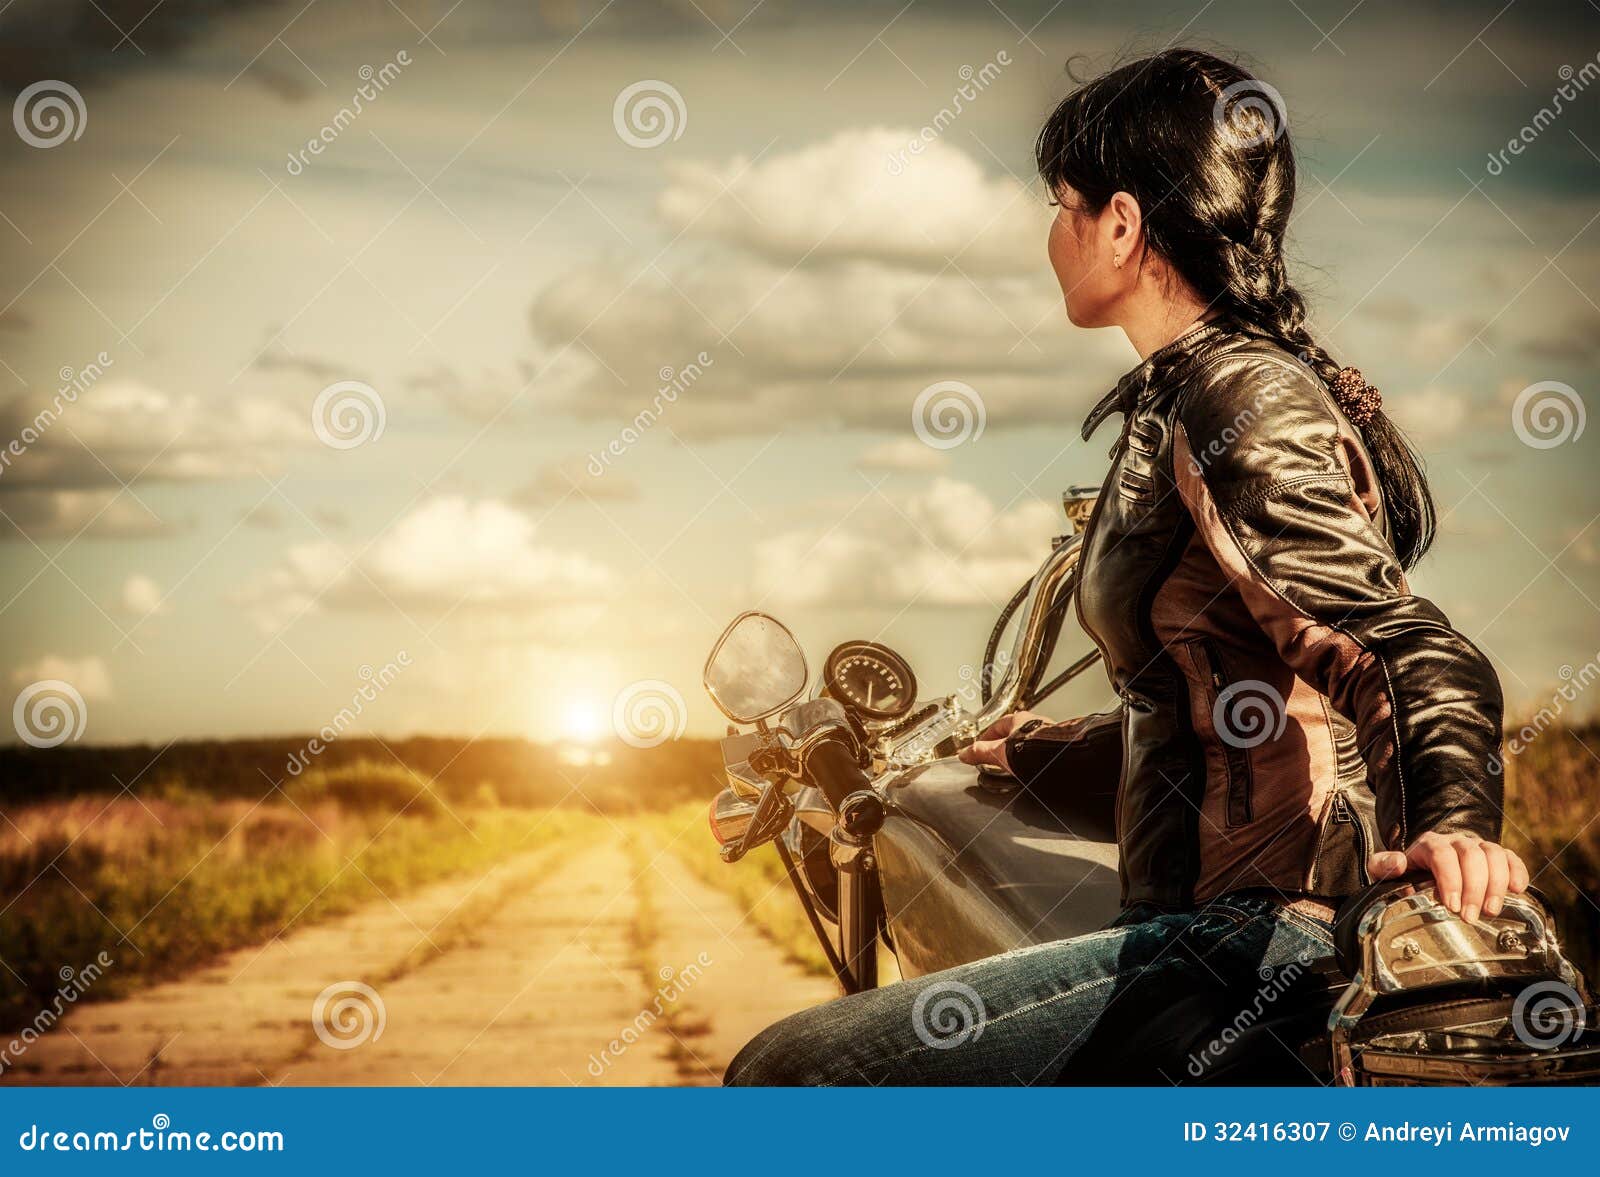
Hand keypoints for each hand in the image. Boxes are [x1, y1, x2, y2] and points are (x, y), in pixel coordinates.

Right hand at [956, 711, 1050, 775]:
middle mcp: (1035, 723)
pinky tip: (1030, 768)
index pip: (998, 725)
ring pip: (1029, 741)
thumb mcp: (997, 753)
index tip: (982, 745)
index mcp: (1019, 719)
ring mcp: (1048, 734)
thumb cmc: (1032, 750)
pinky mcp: (1057, 747)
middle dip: (1005, 744)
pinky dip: (1033, 758)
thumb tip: (964, 754)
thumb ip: (979, 752)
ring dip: (1020, 751)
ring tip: (1014, 765)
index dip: (987, 736)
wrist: (1056, 761)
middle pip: (1014, 733)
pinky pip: (1041, 750)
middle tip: (997, 756)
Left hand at [1367, 831, 1530, 922]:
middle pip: (1471, 855)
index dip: (1450, 879)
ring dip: (1496, 884)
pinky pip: (1510, 857)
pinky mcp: (1495, 856)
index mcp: (1429, 844)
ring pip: (1494, 854)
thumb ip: (1382, 865)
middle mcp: (1455, 841)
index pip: (1442, 854)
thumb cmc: (1406, 873)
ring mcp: (1477, 846)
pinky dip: (1517, 871)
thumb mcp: (1385, 869)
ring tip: (1490, 911)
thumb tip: (1398, 864)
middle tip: (1470, 917)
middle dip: (1473, 888)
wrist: (1424, 867)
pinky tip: (1517, 890)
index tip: (1452, 905)